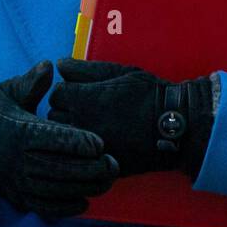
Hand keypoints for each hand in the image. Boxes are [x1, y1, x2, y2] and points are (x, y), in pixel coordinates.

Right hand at [0, 60, 119, 217]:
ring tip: (107, 182)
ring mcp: (13, 181)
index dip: (76, 143)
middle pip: (56, 169)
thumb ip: (31, 82)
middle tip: (113, 165)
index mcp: (16, 130)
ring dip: (82, 188)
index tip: (100, 144)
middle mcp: (13, 159)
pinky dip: (64, 207)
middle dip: (88, 169)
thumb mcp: (9, 91)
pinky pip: (41, 207)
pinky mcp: (14, 196)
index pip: (50, 139)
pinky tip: (84, 202)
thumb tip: (48, 66)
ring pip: (52, 190)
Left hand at [47, 58, 215, 179]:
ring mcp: (88, 146)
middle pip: (54, 116)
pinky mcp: (97, 162)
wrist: (172, 125)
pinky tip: (94, 143)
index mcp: (83, 98)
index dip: (68, 90)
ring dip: (71, 131)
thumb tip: (60, 64)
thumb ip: (85, 68)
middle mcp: (80, 123)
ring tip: (89, 126)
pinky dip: (81, 150)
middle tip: (85, 109)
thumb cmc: (148, 93)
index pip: (57, 93)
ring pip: (63, 138)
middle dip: (66, 110)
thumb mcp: (118, 72)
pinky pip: (77, 156)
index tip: (81, 91)